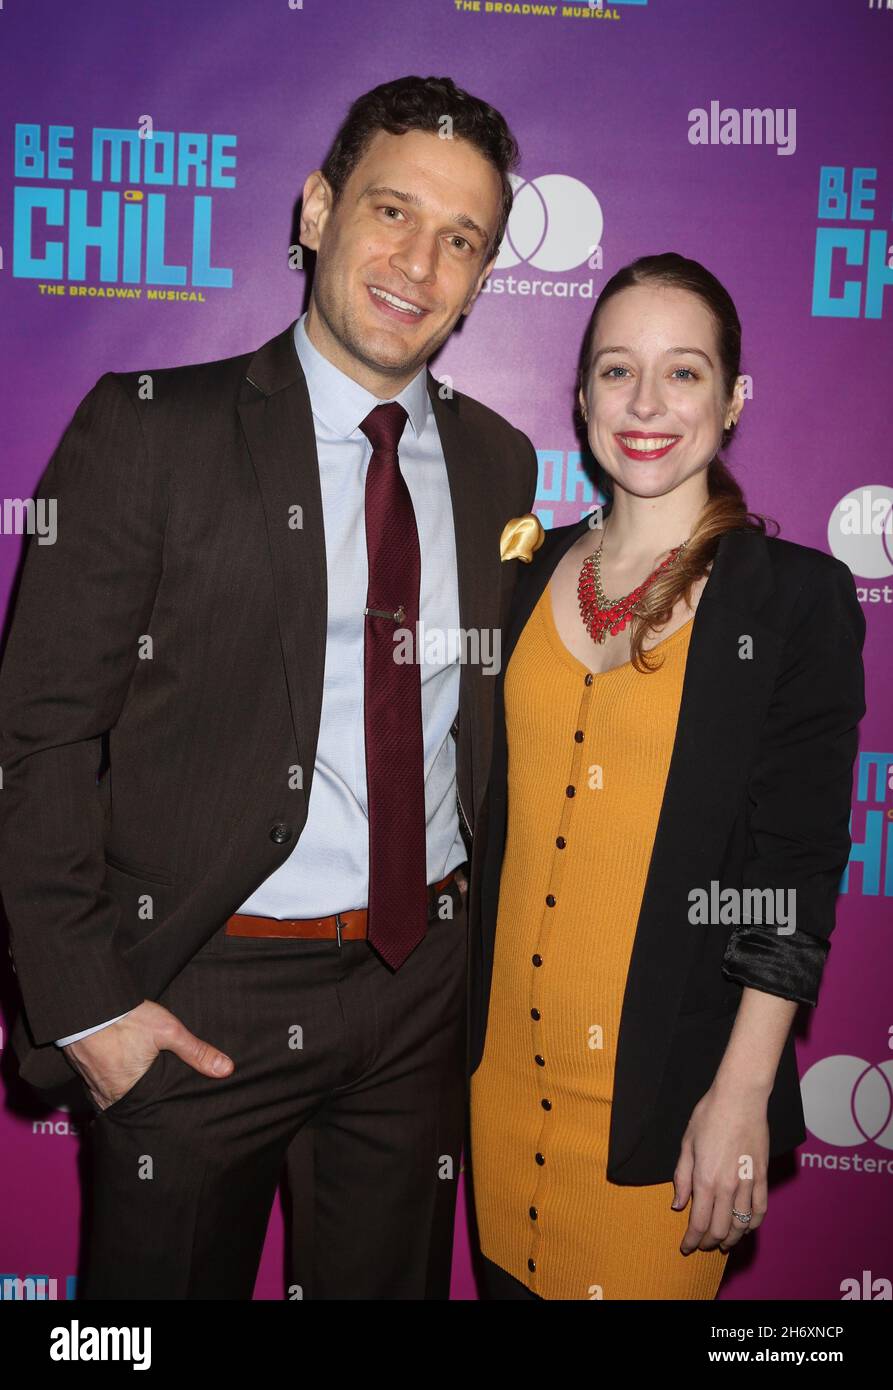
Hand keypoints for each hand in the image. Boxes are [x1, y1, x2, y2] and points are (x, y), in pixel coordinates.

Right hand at [61, 999, 233, 1111]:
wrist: (88, 1002)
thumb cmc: (126, 1017)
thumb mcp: (168, 1031)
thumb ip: (196, 1052)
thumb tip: (225, 1069)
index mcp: (128, 1092)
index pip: (149, 1110)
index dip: (160, 1108)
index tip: (171, 1106)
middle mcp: (107, 1095)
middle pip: (131, 1105)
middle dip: (143, 1102)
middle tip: (158, 1095)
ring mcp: (91, 1084)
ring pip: (113, 1096)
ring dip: (125, 1091)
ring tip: (141, 1083)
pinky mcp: (82, 1070)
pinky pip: (98, 1085)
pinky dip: (109, 1081)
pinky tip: (119, 1070)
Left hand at [672, 1081, 768, 1253]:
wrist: (739, 1098)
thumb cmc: (709, 1116)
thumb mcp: (686, 1144)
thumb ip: (682, 1177)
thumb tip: (678, 1204)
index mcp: (705, 1179)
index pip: (699, 1223)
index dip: (692, 1240)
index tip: (686, 1247)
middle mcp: (727, 1186)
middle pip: (720, 1229)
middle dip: (710, 1242)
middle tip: (702, 1245)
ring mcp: (747, 1183)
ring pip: (741, 1224)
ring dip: (732, 1238)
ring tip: (723, 1243)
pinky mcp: (763, 1176)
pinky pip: (760, 1209)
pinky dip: (753, 1223)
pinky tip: (746, 1227)